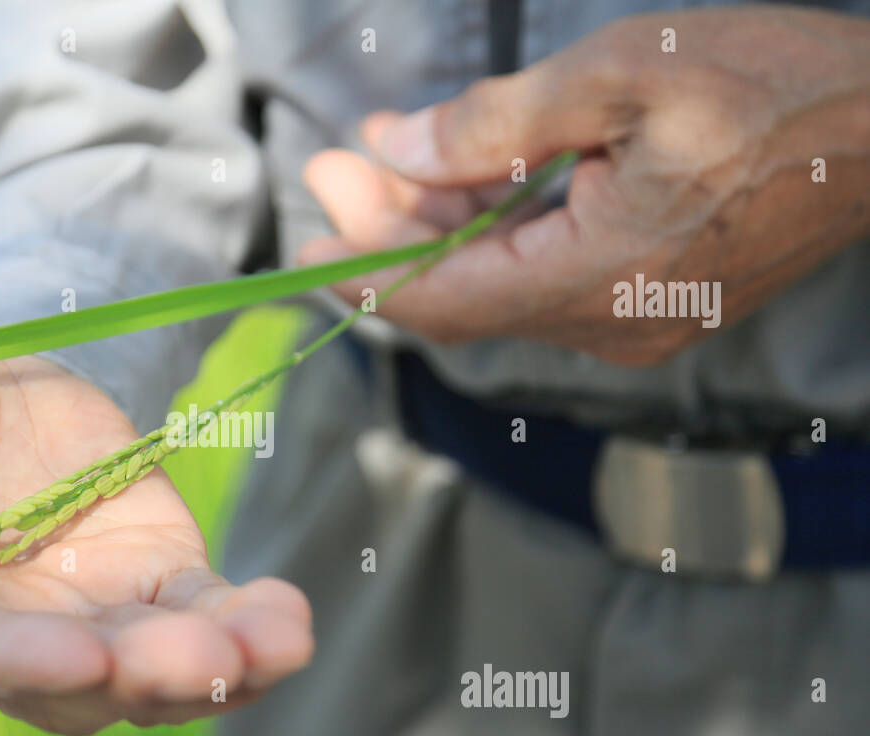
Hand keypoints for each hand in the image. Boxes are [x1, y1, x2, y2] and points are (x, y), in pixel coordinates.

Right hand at [0, 336, 312, 734]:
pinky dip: (253, 630)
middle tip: (189, 660)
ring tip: (263, 641)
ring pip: (146, 670)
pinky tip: (290, 619)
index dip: (4, 655)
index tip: (65, 648)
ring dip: (208, 663)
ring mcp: (86, 624)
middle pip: (62, 680)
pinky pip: (209, 623)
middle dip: (125, 674)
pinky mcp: (154, 590)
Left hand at [299, 7, 869, 365]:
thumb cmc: (772, 83)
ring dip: (443, 224)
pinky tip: (470, 177)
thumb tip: (402, 151)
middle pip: (462, 292)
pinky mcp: (649, 304)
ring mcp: (631, 320)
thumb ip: (497, 123)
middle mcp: (606, 320)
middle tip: (340, 166)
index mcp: (595, 273)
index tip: (305, 243)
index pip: (441, 298)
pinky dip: (497, 232)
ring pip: (501, 285)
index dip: (364, 272)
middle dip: (392, 229)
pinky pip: (544, 279)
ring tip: (394, 155)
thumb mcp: (623, 74)